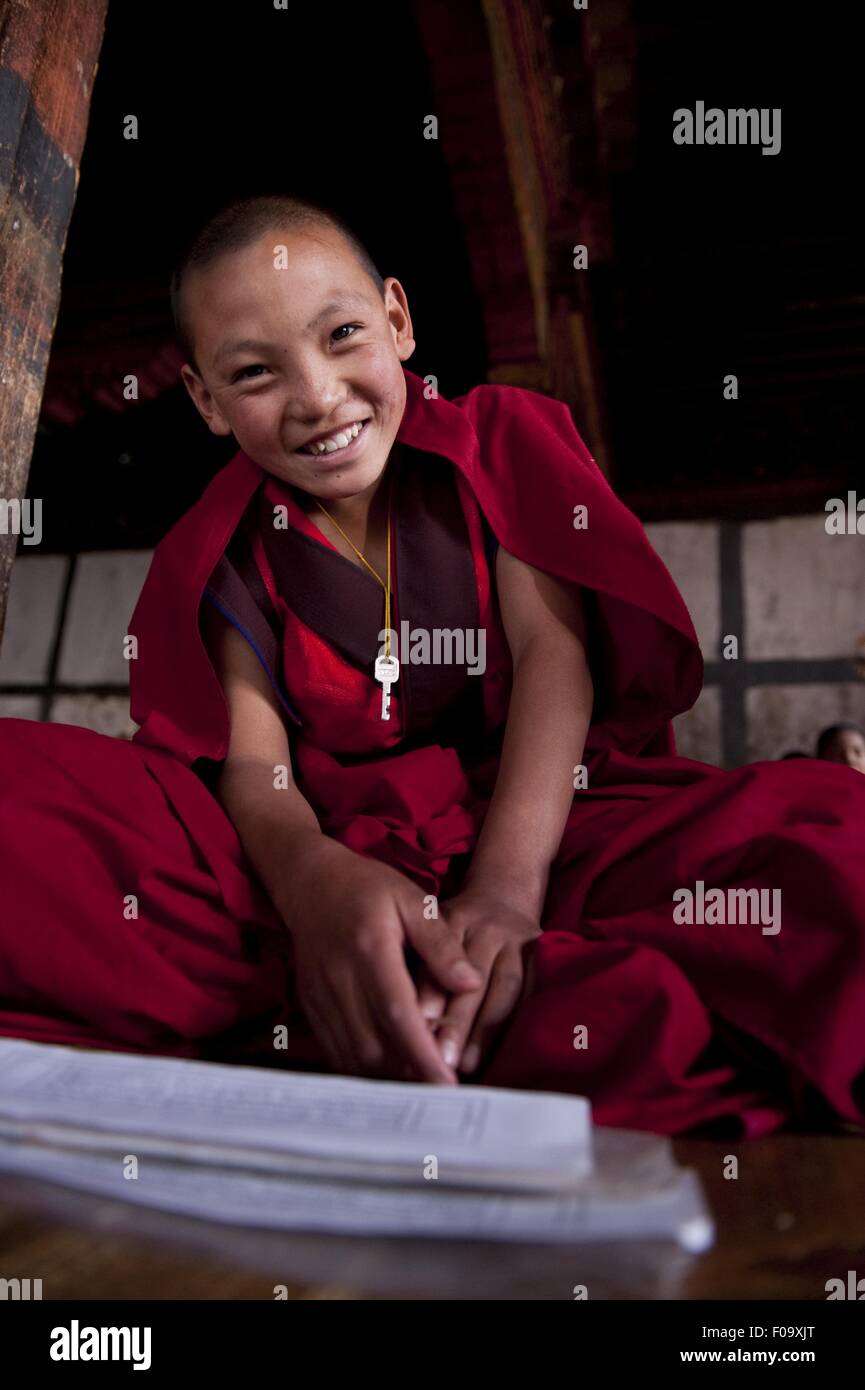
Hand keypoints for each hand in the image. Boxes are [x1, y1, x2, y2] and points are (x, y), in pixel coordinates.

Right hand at [279, 840, 483, 1083]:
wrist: (309, 881)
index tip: (447, 1083)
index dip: (421, 1054)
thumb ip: (441, 943)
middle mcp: (340, 979)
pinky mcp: (311, 1006)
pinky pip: (335, 1050)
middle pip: (373, 1046)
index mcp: (370, 950)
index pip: (397, 1014)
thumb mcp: (412, 900)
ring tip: (420, 1090)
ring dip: (386, 1080)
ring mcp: (321, 996)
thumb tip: (472, 983)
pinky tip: (388, 1076)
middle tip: (442, 1096)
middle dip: (408, 1077)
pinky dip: (362, 1069)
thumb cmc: (367, 887)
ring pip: (352, 1055)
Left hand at [420, 889, 540, 1075]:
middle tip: (441, 1058)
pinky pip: (533, 991)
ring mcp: (520, 941)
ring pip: (506, 987)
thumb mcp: (432, 928)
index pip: (440, 960)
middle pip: (474, 979)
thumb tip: (401, 1018)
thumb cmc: (458, 926)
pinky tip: (507, 1051)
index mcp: (456, 919)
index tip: (418, 1027)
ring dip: (488, 1029)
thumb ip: (421, 965)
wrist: (504, 899)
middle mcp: (489, 929)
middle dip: (458, 1022)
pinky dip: (520, 1021)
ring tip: (470, 1064)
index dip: (431, 995)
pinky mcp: (543, 954)